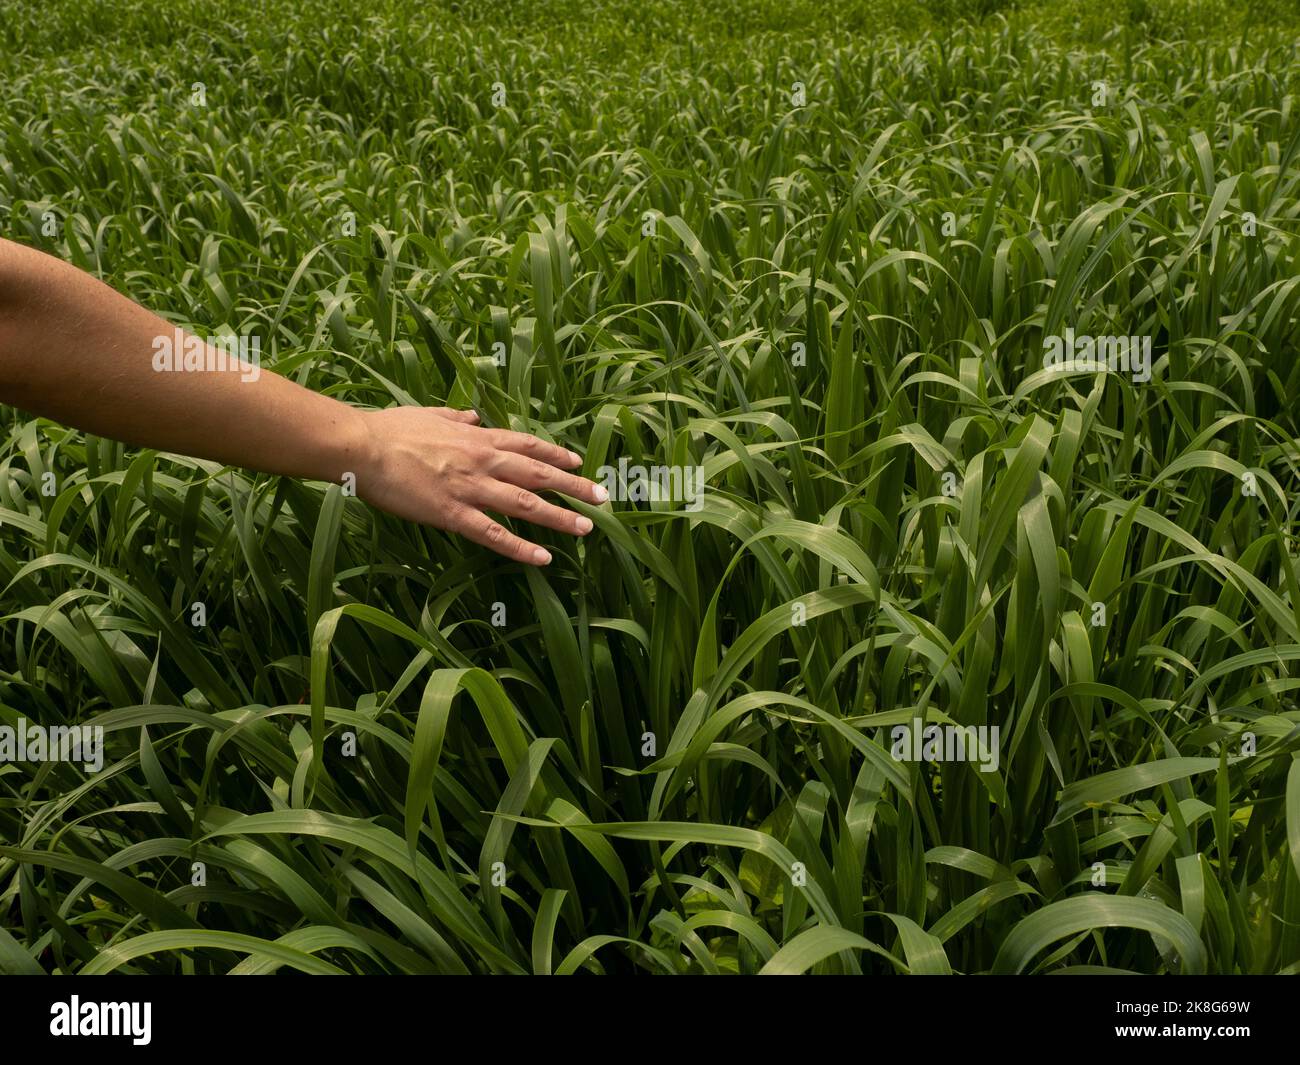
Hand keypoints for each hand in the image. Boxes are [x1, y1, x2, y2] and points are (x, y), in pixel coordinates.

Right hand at [353, 405, 606, 564]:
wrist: (361, 446)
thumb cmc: (388, 429)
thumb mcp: (429, 413)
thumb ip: (456, 416)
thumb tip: (473, 414)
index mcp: (475, 437)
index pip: (526, 444)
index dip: (555, 453)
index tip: (578, 460)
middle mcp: (482, 461)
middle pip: (538, 474)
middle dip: (574, 486)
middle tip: (602, 496)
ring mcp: (470, 488)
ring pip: (526, 504)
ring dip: (560, 517)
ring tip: (587, 527)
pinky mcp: (452, 514)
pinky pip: (494, 534)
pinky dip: (521, 547)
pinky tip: (543, 557)